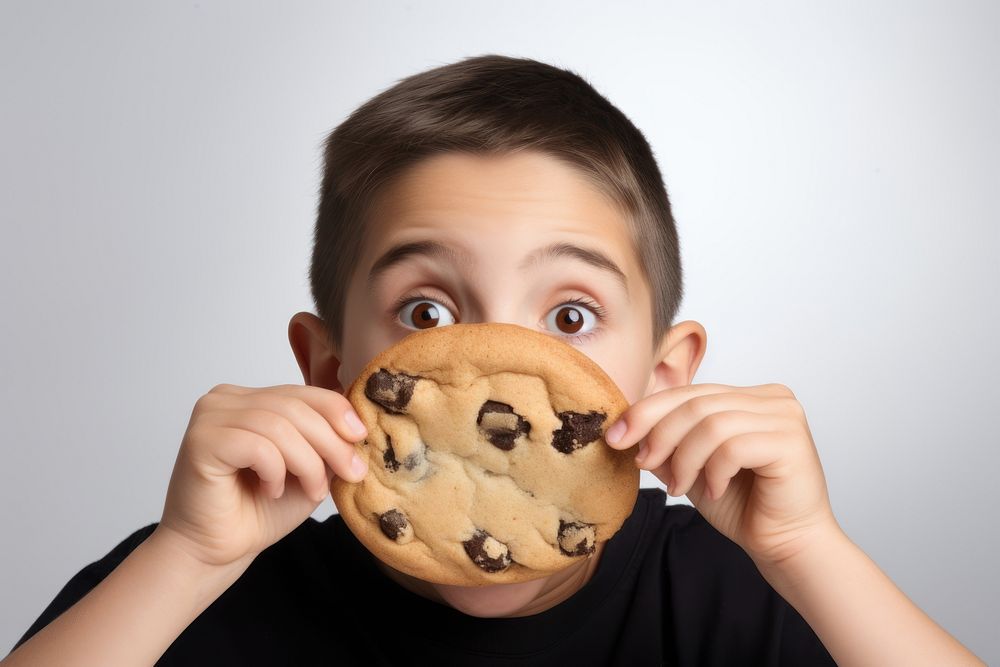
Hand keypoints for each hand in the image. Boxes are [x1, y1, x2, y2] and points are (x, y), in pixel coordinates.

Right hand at [155, 383, 368, 568]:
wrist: (214, 552)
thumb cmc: (258, 511)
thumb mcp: (309, 469)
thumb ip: (327, 441)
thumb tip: (359, 422)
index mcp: (251, 398)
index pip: (303, 392)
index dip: (338, 411)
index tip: (361, 438)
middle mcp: (226, 399)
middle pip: (295, 406)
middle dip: (331, 441)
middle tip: (350, 472)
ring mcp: (210, 417)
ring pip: (279, 425)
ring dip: (307, 462)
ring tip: (311, 491)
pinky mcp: (201, 440)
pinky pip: (257, 444)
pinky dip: (275, 470)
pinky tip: (271, 491)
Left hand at [605, 382, 841, 566]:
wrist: (784, 546)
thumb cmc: (743, 506)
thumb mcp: (691, 468)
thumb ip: (667, 444)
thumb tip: (626, 429)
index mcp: (748, 397)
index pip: (689, 392)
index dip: (647, 411)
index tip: (617, 437)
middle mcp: (771, 398)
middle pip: (697, 403)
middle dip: (660, 434)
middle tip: (643, 463)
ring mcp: (785, 416)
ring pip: (711, 423)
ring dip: (685, 459)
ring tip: (681, 488)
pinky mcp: (791, 441)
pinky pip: (733, 446)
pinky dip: (714, 471)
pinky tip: (716, 490)